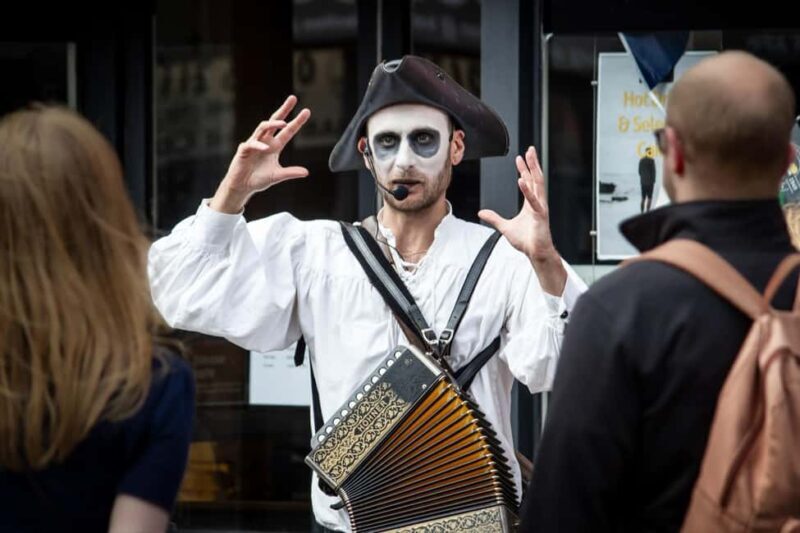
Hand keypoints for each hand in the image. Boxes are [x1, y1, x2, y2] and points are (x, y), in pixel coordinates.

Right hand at [210, 95, 310, 212]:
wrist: (242, 186)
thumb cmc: (259, 179)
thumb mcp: (277, 176)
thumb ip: (291, 173)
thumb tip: (306, 172)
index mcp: (275, 146)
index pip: (288, 131)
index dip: (297, 121)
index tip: (307, 111)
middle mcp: (265, 141)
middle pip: (275, 121)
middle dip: (284, 109)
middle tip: (293, 98)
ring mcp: (254, 143)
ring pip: (263, 128)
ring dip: (273, 124)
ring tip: (284, 123)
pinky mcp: (244, 150)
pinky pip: (251, 144)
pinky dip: (258, 146)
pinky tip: (265, 148)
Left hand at [478, 146, 566, 294]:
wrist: (535, 253)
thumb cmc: (526, 241)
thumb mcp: (505, 227)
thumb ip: (494, 218)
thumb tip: (481, 212)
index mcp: (530, 203)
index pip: (528, 182)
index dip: (524, 169)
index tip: (519, 158)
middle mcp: (537, 202)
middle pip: (535, 178)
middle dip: (532, 163)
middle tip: (530, 149)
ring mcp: (540, 208)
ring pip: (538, 184)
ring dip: (533, 170)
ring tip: (529, 157)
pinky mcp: (540, 216)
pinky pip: (534, 201)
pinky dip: (527, 191)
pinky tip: (522, 180)